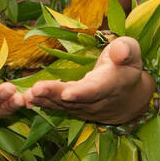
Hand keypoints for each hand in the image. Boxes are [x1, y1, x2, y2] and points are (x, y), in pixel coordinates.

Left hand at [21, 36, 155, 124]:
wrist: (131, 98)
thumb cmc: (128, 66)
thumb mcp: (132, 52)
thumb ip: (125, 50)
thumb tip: (119, 51)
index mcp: (111, 84)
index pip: (96, 90)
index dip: (82, 92)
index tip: (67, 93)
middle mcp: (97, 101)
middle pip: (74, 100)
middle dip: (54, 95)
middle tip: (35, 90)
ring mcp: (85, 108)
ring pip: (63, 106)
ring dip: (45, 101)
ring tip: (27, 95)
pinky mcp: (75, 110)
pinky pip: (59, 109)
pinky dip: (43, 105)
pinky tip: (27, 100)